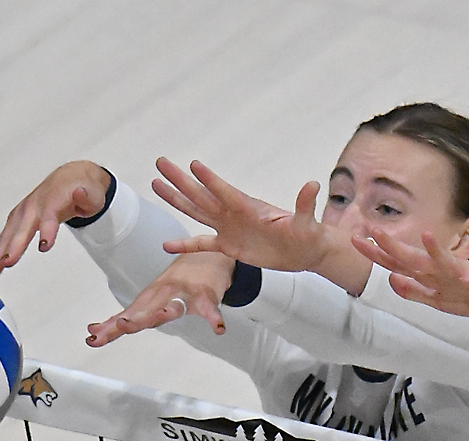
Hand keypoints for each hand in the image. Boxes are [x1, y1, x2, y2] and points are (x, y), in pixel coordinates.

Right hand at [0, 161, 111, 280]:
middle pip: (22, 226)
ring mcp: (24, 211)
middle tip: (7, 262)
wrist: (70, 179)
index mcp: (53, 199)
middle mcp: (34, 205)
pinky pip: (6, 236)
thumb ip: (88, 197)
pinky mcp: (18, 218)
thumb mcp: (93, 193)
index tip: (44, 245)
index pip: (49, 215)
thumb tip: (81, 193)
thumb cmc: (80, 188)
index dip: (46, 230)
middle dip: (14, 245)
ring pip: (9, 233)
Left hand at [86, 251, 235, 345]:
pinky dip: (214, 318)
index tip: (93, 336)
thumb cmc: (179, 283)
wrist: (210, 258)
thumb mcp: (151, 298)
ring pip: (174, 305)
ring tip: (161, 316)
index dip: (110, 327)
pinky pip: (211, 309)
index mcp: (149, 297)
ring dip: (167, 312)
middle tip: (120, 326)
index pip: (127, 315)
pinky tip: (217, 328)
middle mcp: (163, 293)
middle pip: (145, 311)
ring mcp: (185, 293)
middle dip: (132, 320)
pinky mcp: (206, 295)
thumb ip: (126, 317)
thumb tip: (93, 332)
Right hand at [152, 158, 330, 271]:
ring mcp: (228, 228)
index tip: (193, 164)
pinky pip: (202, 245)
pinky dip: (185, 245)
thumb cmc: (307, 234)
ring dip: (176, 199)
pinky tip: (167, 245)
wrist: (304, 250)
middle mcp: (233, 213)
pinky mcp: (228, 246)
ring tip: (156, 184)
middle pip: (201, 194)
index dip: (210, 180)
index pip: (225, 191)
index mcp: (248, 207)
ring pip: (196, 211)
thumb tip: (312, 185)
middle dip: (180, 180)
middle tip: (160, 162)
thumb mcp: (306, 222)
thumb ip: (305, 204)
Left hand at [351, 229, 468, 316]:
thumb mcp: (441, 299)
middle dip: (393, 247)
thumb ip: (416, 291)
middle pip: (415, 259)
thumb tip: (391, 280)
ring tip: (424, 237)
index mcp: (432, 275)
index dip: (377, 254)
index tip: (355, 240)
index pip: (399, 263)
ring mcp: (465, 276)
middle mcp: (444, 271)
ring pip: (447, 264)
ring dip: (435, 251)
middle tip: (371, 231)